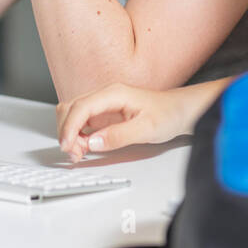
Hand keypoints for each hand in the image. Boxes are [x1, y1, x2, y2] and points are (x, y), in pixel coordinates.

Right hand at [56, 82, 196, 158]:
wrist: (180, 110)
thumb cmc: (168, 113)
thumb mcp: (147, 128)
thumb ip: (118, 136)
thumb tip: (93, 142)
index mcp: (114, 94)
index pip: (81, 107)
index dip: (70, 127)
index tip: (68, 145)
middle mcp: (105, 96)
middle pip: (70, 108)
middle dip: (66, 131)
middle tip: (75, 153)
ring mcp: (102, 104)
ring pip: (72, 114)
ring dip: (70, 134)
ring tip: (80, 152)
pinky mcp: (103, 114)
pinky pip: (81, 122)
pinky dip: (77, 135)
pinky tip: (85, 147)